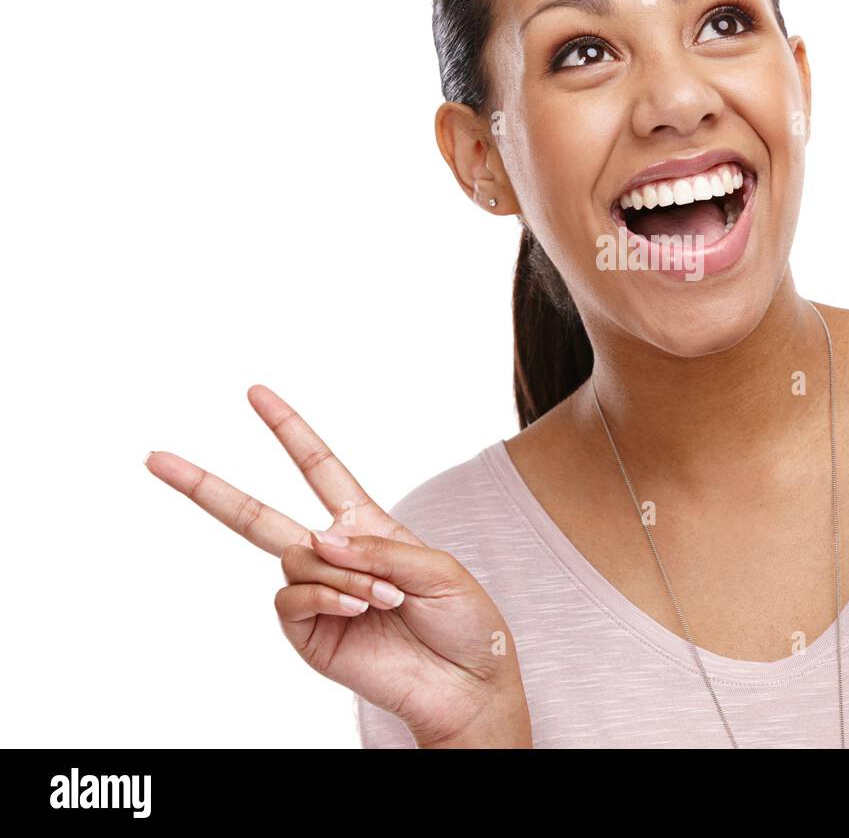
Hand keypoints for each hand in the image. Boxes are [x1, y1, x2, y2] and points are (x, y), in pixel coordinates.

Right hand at [144, 384, 531, 747]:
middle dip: (206, 486)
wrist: (465, 682)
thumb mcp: (436, 567)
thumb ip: (378, 549)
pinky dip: (327, 597)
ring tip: (384, 599)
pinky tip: (359, 611)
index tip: (256, 393)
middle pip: (255, 514)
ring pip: (295, 560)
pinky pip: (293, 598)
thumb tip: (317, 542)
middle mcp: (331, 557)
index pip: (318, 468)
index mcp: (365, 527)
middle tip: (156, 458)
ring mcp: (315, 596)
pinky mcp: (307, 634)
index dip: (289, 430)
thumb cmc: (462, 620)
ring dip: (341, 575)